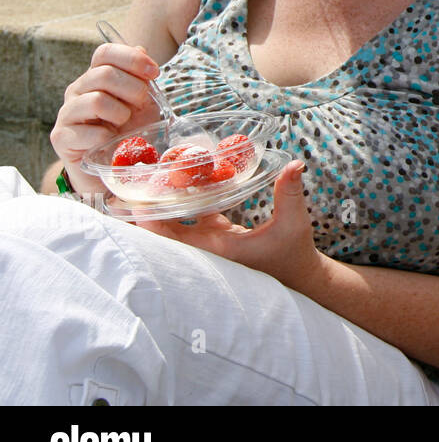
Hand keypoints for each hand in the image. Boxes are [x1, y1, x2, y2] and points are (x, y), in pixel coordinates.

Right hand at [50, 42, 161, 192]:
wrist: (111, 165)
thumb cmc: (128, 129)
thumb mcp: (143, 102)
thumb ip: (141, 77)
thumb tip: (140, 48)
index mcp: (96, 76)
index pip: (105, 52)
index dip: (132, 58)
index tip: (155, 73)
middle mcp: (78, 90)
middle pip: (103, 74)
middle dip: (133, 89)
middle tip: (141, 105)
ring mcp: (66, 113)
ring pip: (96, 100)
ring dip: (120, 113)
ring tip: (124, 124)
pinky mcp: (61, 138)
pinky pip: (88, 132)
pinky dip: (108, 137)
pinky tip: (111, 141)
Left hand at [137, 161, 323, 291]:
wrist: (296, 276)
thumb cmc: (293, 254)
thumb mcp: (293, 223)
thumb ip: (290, 194)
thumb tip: (295, 164)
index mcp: (216, 249)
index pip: (169, 239)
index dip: (150, 220)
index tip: (140, 197)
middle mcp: (205, 248)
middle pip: (162, 231)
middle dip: (150, 206)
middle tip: (140, 178)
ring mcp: (208, 242)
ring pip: (174, 223)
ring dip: (165, 202)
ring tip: (157, 174)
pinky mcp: (216, 235)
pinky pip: (191, 216)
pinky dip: (185, 201)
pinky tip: (185, 180)